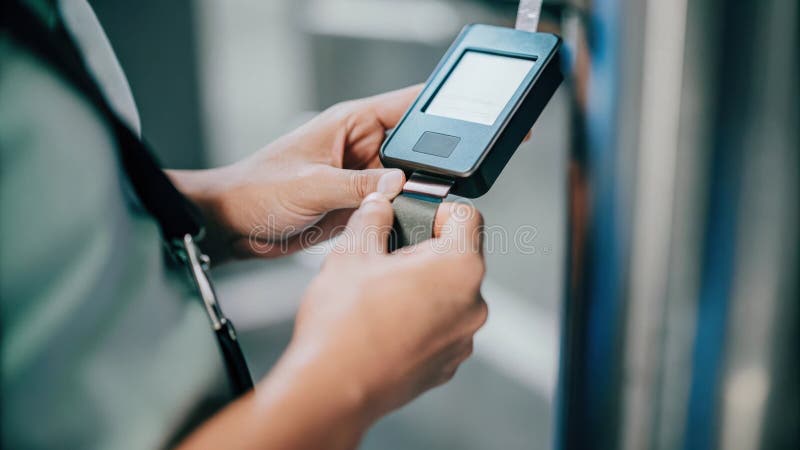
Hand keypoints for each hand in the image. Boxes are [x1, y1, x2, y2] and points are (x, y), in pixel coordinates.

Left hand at [168, 85, 421, 260]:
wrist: (233, 225)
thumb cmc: (256, 189)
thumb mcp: (311, 184)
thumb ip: (359, 183)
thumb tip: (402, 182)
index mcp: (351, 124)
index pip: (407, 107)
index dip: (436, 115)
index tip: (462, 131)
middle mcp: (361, 147)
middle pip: (417, 150)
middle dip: (430, 168)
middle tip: (436, 188)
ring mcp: (362, 177)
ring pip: (408, 182)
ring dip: (414, 196)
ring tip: (415, 208)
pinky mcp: (358, 204)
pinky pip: (392, 206)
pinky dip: (400, 216)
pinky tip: (398, 224)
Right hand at [278, 195, 486, 433]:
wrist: (331, 389)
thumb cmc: (343, 325)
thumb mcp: (352, 252)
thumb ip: (372, 218)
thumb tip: (379, 205)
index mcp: (459, 268)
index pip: (467, 217)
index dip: (436, 209)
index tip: (411, 218)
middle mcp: (473, 305)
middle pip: (459, 257)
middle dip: (424, 250)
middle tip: (384, 258)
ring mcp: (462, 339)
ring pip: (449, 294)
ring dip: (422, 286)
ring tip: (379, 295)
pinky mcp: (447, 363)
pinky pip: (440, 326)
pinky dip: (419, 318)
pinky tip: (383, 324)